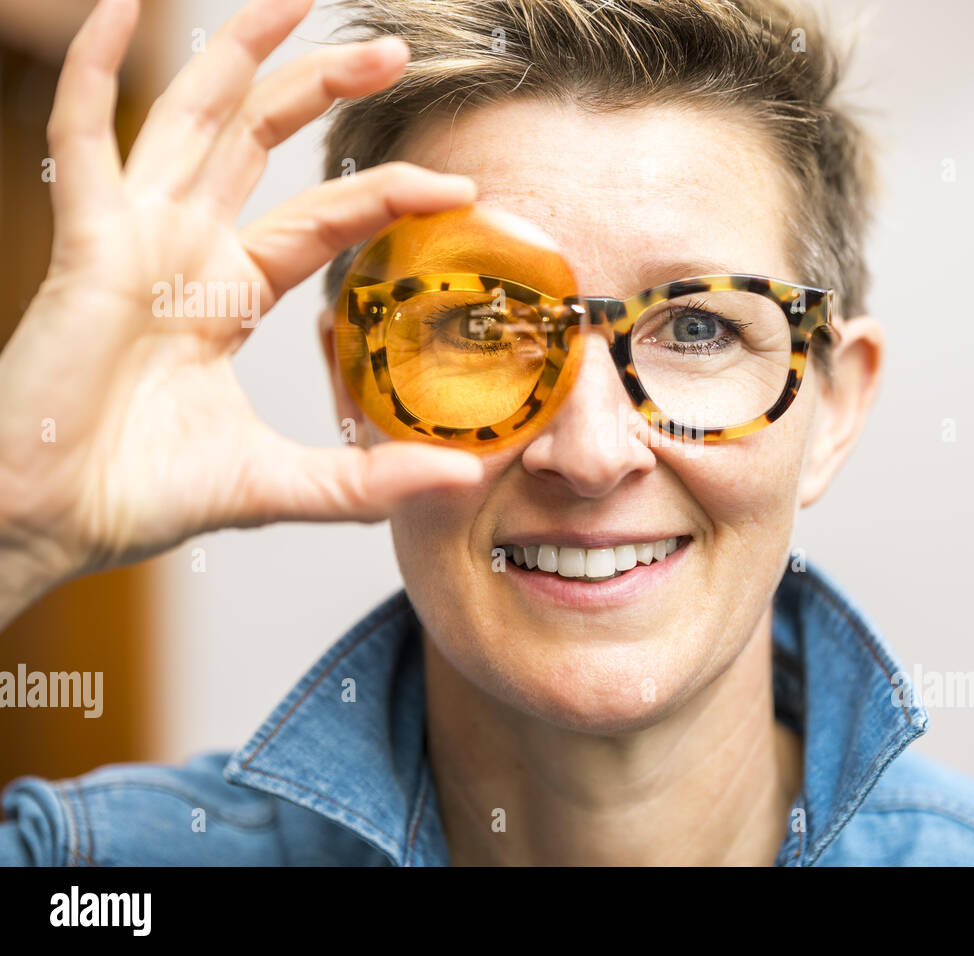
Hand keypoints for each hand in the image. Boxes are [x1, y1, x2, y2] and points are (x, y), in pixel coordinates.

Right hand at [0, 0, 482, 624]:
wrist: (49, 521)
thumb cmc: (143, 494)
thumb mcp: (280, 483)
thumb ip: (368, 479)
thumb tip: (465, 474)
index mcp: (230, 293)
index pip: (325, 218)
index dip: (386, 195)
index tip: (459, 188)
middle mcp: (185, 249)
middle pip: (261, 141)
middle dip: (322, 87)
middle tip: (393, 51)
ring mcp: (133, 237)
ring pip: (191, 118)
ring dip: (239, 53)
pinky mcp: (85, 244)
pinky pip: (86, 139)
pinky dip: (100, 73)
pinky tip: (127, 9)